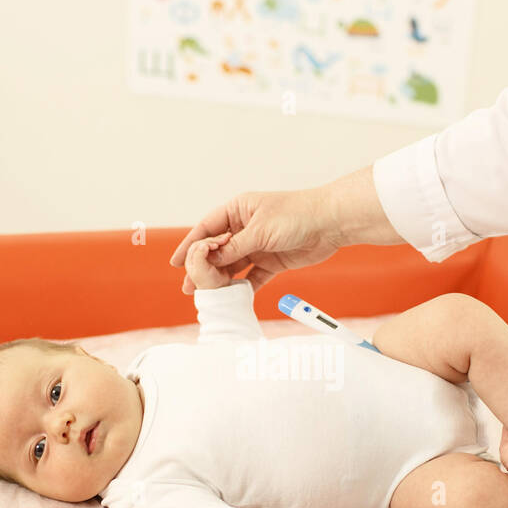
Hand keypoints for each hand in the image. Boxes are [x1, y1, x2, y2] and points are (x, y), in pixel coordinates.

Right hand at [170, 188, 342, 294]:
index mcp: (238, 210)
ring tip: (207, 296)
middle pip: (217, 250)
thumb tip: (211, 261)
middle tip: (188, 286)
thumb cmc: (297, 215)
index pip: (207, 229)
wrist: (331, 223)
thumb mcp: (260, 231)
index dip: (190, 245)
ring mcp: (258, 245)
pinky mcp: (273, 261)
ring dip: (221, 280)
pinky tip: (232, 298)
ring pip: (233, 266)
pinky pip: (253, 276)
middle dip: (202, 268)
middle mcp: (245, 227)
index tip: (176, 262)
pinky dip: (243, 287)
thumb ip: (235, 248)